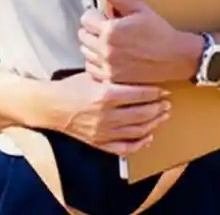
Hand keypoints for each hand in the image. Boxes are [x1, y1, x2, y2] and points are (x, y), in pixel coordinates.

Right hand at [44, 71, 170, 155]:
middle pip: (142, 114)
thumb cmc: (72, 87)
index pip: (139, 94)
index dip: (156, 93)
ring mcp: (103, 131)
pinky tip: (148, 137)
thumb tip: (138, 71)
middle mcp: (106, 115)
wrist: (51, 106)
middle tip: (167, 104)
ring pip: (137, 131)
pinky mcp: (99, 143)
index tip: (165, 90)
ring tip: (162, 116)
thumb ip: (114, 76)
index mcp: (105, 95)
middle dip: (159, 109)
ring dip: (154, 124)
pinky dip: (139, 144)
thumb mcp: (94, 75)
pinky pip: (124, 148)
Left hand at [79, 0, 201, 84]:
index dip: (95, 15)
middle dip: (93, 29)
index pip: (86, 18)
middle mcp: (105, 49)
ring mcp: (107, 66)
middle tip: (107, 29)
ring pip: (85, 52)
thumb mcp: (140, 9)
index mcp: (110, 30)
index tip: (103, 16)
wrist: (174, 57)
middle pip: (83, 35)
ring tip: (109, 43)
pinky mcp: (111, 78)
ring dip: (93, 46)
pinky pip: (92, 69)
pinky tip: (110, 57)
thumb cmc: (159, 32)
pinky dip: (97, 62)